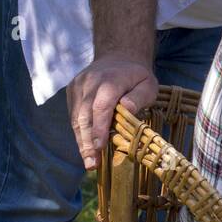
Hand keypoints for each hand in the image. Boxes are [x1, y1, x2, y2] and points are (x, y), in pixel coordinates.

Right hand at [66, 52, 158, 170]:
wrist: (118, 57)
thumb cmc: (137, 76)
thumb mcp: (148, 84)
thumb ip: (139, 97)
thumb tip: (127, 110)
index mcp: (110, 80)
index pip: (101, 107)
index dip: (99, 128)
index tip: (99, 147)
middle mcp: (90, 82)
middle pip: (85, 115)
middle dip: (87, 142)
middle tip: (92, 164)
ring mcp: (78, 86)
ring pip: (76, 117)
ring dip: (81, 141)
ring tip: (89, 162)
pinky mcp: (72, 91)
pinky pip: (74, 114)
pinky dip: (80, 132)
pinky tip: (86, 148)